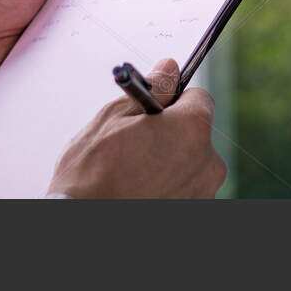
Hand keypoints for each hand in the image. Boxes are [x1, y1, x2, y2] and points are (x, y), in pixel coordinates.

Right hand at [48, 58, 226, 197]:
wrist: (81, 222)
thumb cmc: (92, 174)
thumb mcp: (115, 117)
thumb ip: (151, 89)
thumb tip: (170, 68)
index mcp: (193, 129)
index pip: (199, 98)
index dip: (174, 100)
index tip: (154, 109)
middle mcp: (208, 164)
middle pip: (197, 134)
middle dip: (172, 133)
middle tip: (136, 143)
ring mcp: (203, 195)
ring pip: (191, 165)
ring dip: (170, 163)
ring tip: (133, 172)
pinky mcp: (192, 214)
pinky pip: (185, 191)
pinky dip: (168, 188)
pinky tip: (139, 190)